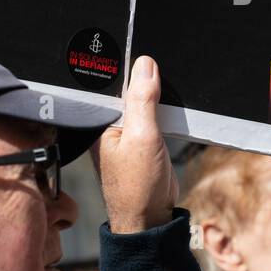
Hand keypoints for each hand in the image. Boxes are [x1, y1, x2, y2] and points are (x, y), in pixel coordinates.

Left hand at [90, 56, 177, 232]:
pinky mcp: (143, 141)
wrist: (151, 219)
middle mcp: (109, 126)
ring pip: (142, 102)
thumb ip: (142, 100)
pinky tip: (171, 104)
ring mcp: (127, 133)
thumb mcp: (142, 137)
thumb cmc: (138, 186)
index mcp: (99, 122)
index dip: (127, 66)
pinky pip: (153, 116)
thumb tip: (145, 65)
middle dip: (144, 80)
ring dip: (156, 95)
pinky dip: (163, 110)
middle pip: (127, 90)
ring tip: (167, 87)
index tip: (144, 51)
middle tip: (161, 67)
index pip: (111, 83)